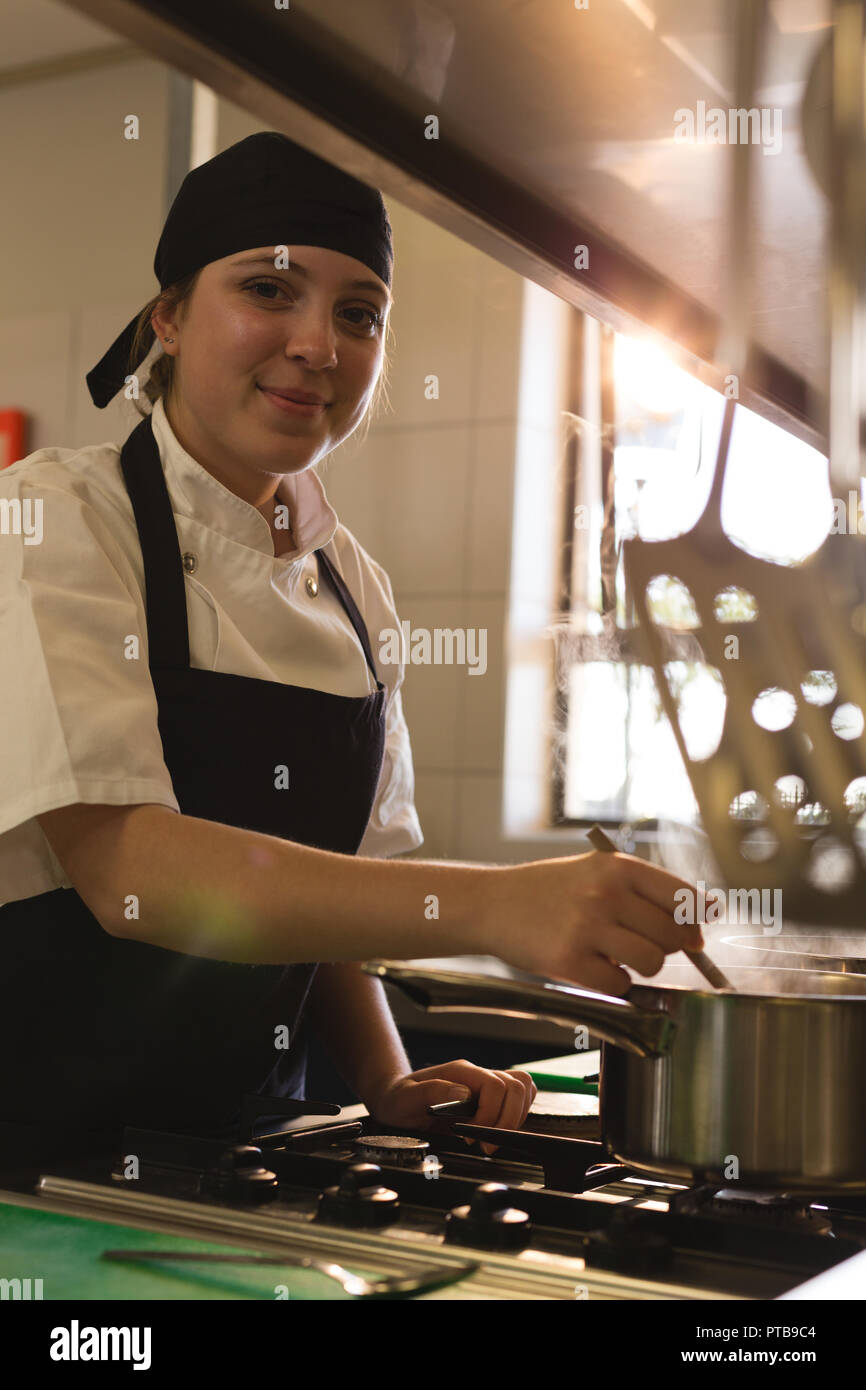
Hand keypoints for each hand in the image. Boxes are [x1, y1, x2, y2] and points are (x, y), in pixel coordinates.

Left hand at [365, 1059, 536, 1147]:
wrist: (395, 1099)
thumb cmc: (399, 1099)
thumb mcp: (405, 1098)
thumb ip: (431, 1091)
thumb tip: (464, 1094)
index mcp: (461, 1072)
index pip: (497, 1085)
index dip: (493, 1114)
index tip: (474, 1138)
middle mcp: (478, 1075)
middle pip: (518, 1086)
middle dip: (509, 1120)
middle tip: (486, 1144)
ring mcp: (486, 1085)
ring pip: (523, 1089)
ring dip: (516, 1117)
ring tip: (492, 1138)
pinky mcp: (490, 1098)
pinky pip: (519, 1099)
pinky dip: (516, 1117)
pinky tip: (495, 1132)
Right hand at [484, 849, 704, 995]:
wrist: (493, 904)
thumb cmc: (551, 890)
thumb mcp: (596, 872)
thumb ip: (644, 893)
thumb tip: (697, 929)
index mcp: (617, 867)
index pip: (683, 895)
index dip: (698, 917)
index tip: (700, 929)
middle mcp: (606, 894)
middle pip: (673, 935)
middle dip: (665, 946)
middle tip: (640, 942)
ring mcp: (587, 928)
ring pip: (652, 962)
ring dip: (641, 966)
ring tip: (617, 954)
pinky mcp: (569, 961)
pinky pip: (619, 985)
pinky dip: (613, 982)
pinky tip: (594, 965)